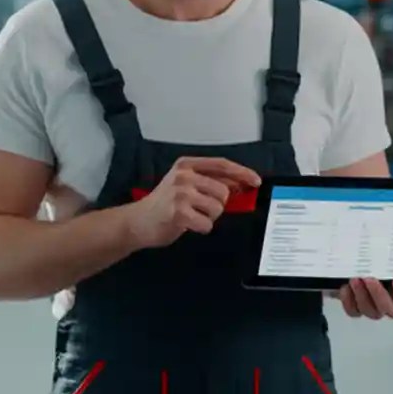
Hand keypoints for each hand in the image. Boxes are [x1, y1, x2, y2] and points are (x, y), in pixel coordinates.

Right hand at [127, 157, 260, 248]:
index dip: (242, 173)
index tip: (255, 181)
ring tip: (192, 216)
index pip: (222, 165)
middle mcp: (184, 176)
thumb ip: (210, 181)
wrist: (137, 221)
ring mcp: (181, 194)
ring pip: (217, 208)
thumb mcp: (185, 184)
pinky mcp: (179, 213)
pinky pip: (207, 224)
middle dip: (218, 204)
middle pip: (223, 191)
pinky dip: (202, 228)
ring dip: (209, 217)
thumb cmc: (164, 204)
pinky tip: (188, 225)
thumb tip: (240, 184)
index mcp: (186, 165)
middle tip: (201, 208)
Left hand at [334, 248, 392, 319]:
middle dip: (380, 296)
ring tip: (355, 279)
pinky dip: (349, 301)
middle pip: (392, 311)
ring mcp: (375, 306)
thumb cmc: (390, 253)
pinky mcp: (357, 305)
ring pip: (372, 312)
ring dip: (363, 297)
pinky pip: (354, 311)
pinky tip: (346, 287)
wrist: (361, 251)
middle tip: (370, 278)